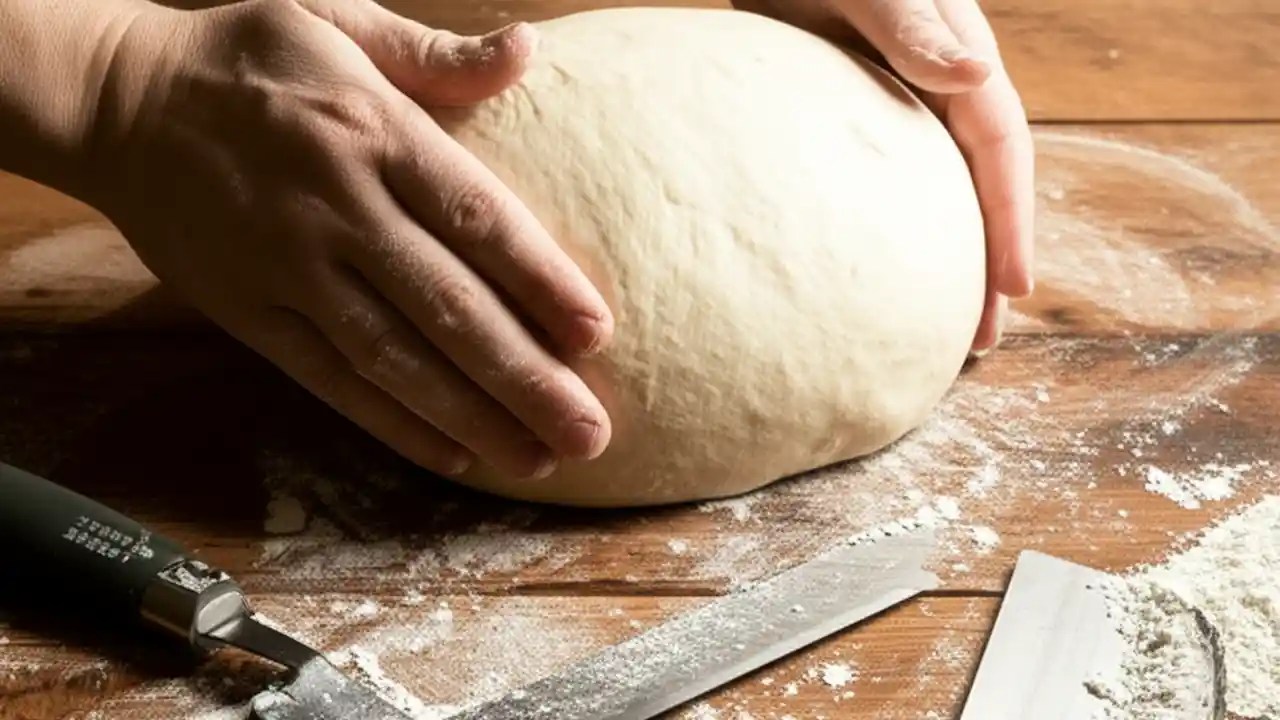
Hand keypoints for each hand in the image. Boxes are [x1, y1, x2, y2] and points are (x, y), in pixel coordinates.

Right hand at [85, 0, 613, 479]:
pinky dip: (394, 424)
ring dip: (471, 418)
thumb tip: (526, 48)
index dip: (539, 279)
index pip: (475, 216)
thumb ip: (435, 52)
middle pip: (445, 306)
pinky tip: (455, 456)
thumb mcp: (336, 17)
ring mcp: (288, 268)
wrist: (116, 100)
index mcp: (372, 130)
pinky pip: (331, 380)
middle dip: (524, 378)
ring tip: (539, 461)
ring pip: (394, 359)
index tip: (597, 333)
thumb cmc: (247, 56)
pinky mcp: (250, 313)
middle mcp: (335, 206)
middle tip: (588, 433)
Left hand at [736, 0, 1034, 350]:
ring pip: (938, 196)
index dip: (1012, 219)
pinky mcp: (858, 119)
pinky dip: (892, 235)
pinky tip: (875, 278)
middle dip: (987, 263)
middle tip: (982, 342)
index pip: (1000, 150)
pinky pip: (887, 188)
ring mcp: (902, 108)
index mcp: (959, 61)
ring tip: (938, 332)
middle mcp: (942, 91)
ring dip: (946, 260)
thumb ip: (918, 26)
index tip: (1014, 288)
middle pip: (979, 188)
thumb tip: (977, 77)